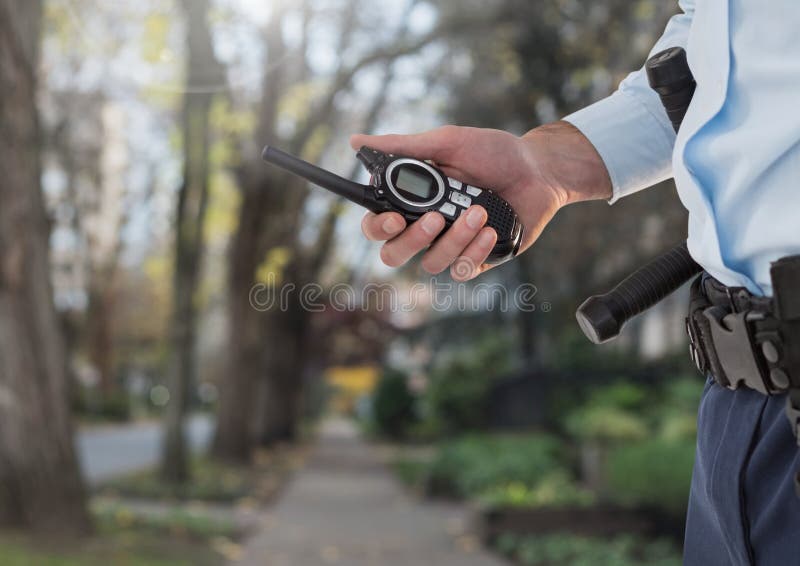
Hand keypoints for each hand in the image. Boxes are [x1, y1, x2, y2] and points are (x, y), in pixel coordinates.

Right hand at [351, 122, 610, 279]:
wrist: (539, 170)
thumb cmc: (493, 152)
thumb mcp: (447, 143)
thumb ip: (404, 147)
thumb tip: (355, 141)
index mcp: (412, 200)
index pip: (377, 225)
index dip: (378, 228)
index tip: (393, 217)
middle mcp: (426, 227)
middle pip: (394, 255)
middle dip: (412, 241)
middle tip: (436, 218)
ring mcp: (451, 245)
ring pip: (431, 263)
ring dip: (454, 239)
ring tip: (479, 211)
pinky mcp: (476, 259)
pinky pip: (461, 270)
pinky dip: (474, 251)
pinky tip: (490, 230)